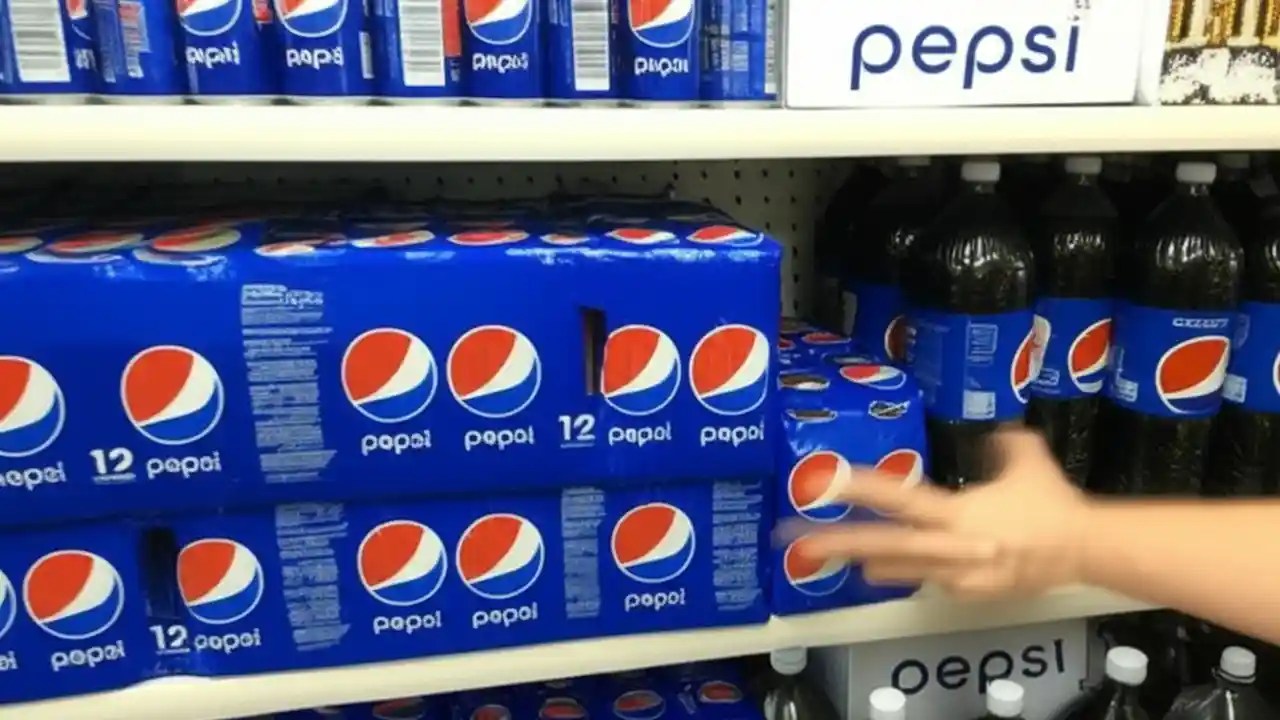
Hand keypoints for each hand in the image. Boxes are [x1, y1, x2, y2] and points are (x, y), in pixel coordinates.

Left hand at [788, 428, 1093, 598]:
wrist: (1084, 551)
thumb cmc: (1053, 504)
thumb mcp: (1027, 459)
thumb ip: (1002, 443)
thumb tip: (992, 432)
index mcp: (958, 513)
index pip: (900, 498)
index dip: (862, 490)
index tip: (829, 483)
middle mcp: (950, 548)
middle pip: (884, 547)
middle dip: (839, 544)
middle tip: (798, 542)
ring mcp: (956, 576)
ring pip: (898, 570)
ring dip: (864, 560)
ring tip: (824, 553)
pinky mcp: (966, 593)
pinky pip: (928, 579)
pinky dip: (908, 570)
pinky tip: (886, 564)